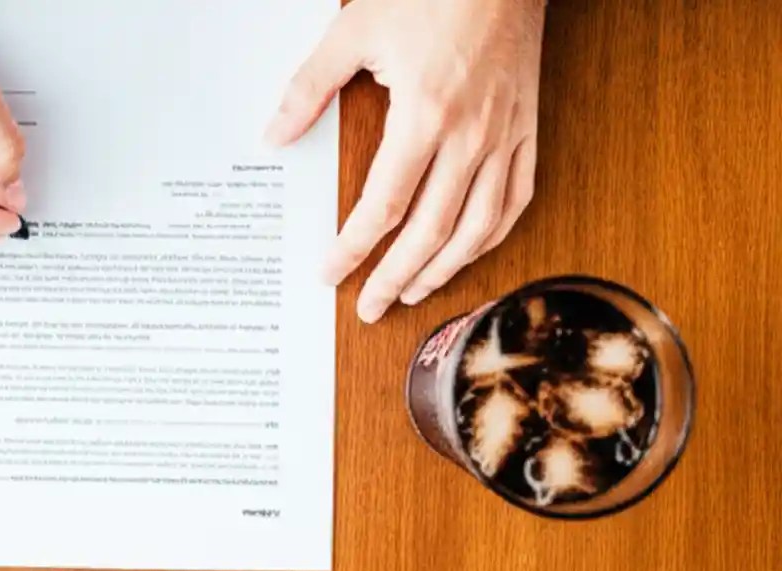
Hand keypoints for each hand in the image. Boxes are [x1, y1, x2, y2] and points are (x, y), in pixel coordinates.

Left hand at [267, 0, 545, 321]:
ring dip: (444, 268)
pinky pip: (516, 198)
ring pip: (478, 227)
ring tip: (412, 290)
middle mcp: (469, 136)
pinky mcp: (527, 129)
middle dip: (394, 277)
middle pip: (429, 232)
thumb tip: (275, 135)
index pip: (382, 207)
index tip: (331, 272)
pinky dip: (492, 235)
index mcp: (424, 116)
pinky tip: (469, 252)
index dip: (353, 249)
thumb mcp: (356, 31)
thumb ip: (309, 88)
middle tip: (368, 306)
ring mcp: (504, 136)